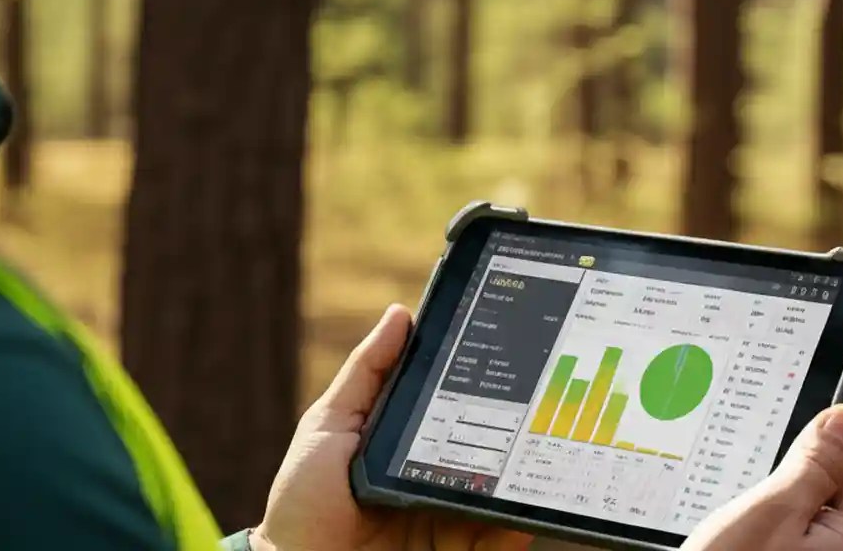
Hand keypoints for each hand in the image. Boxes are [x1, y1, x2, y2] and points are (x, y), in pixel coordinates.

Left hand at [253, 305, 533, 550]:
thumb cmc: (302, 499)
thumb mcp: (329, 424)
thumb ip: (366, 373)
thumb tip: (401, 314)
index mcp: (409, 442)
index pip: (455, 407)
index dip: (481, 383)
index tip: (509, 351)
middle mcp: (433, 476)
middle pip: (486, 449)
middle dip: (515, 430)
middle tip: (539, 404)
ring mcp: (447, 516)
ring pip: (497, 492)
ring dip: (520, 476)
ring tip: (540, 454)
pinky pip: (496, 540)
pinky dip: (514, 526)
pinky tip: (526, 508)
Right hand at [681, 405, 842, 550]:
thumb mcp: (771, 512)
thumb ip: (812, 465)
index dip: (802, 454)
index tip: (764, 448)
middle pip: (818, 500)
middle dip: (775, 490)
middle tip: (737, 502)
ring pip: (791, 527)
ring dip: (757, 519)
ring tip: (728, 534)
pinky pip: (776, 548)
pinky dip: (750, 543)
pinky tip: (728, 549)